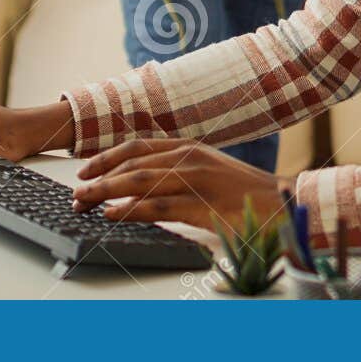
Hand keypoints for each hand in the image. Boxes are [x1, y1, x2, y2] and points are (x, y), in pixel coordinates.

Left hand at [72, 138, 287, 231]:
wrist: (284, 206)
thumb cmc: (246, 195)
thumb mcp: (208, 174)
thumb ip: (178, 174)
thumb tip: (143, 187)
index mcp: (190, 148)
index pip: (138, 146)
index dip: (107, 156)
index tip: (84, 169)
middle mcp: (189, 157)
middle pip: (132, 162)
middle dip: (99, 176)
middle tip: (76, 192)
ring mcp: (195, 179)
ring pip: (139, 180)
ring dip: (106, 191)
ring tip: (83, 202)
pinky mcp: (201, 204)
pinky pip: (158, 205)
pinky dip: (130, 209)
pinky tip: (112, 215)